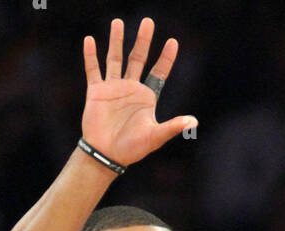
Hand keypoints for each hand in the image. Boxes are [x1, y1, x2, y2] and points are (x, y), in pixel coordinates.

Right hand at [82, 17, 196, 166]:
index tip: (173, 42)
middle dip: (143, 40)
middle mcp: (130, 88)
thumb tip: (194, 121)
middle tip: (148, 22)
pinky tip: (90, 40)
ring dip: (116, 41)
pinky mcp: (96, 92)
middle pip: (138, 58)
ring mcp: (113, 88)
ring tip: (118, 22)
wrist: (106, 156)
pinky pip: (93, 70)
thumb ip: (173, 127)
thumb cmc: (132, 149)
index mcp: (146, 97)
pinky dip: (91, 56)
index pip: (158, 73)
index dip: (166, 58)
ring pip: (115, 58)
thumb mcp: (155, 137)